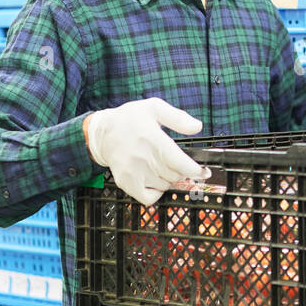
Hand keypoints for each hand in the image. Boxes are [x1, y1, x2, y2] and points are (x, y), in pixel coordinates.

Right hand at [83, 97, 207, 205]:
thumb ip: (178, 117)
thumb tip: (198, 126)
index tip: (203, 171)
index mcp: (152, 138)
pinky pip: (148, 198)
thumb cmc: (129, 119)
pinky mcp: (126, 182)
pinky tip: (156, 181)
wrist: (102, 133)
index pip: (179, 162)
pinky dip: (157, 193)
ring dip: (170, 180)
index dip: (195, 170)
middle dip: (183, 172)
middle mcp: (143, 157)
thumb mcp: (154, 107)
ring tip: (164, 168)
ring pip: (164, 186)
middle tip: (181, 165)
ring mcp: (133, 172)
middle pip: (174, 176)